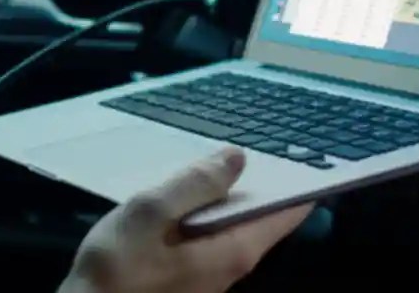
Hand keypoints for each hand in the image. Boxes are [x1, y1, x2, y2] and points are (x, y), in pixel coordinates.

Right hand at [59, 147, 313, 292]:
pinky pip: (214, 238)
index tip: (301, 147)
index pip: (288, 212)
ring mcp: (213, 277)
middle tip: (253, 139)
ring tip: (217, 159)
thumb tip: (238, 157)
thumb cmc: (117, 270)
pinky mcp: (192, 280)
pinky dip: (210, 213)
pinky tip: (187, 196)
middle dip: (261, 181)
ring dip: (230, 196)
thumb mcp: (151, 212)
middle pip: (264, 218)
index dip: (299, 179)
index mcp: (235, 250)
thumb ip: (196, 183)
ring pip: (236, 227)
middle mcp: (234, 267)